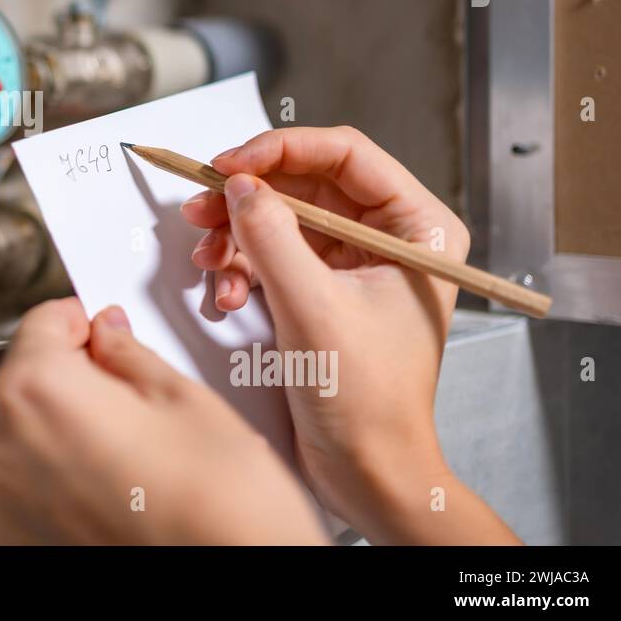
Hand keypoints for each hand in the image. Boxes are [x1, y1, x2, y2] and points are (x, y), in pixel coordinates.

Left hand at [0, 298, 327, 544]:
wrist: (237, 592)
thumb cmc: (218, 508)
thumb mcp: (183, 398)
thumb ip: (128, 351)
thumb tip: (108, 333)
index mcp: (38, 392)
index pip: (42, 320)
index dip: (82, 318)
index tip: (104, 327)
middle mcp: (2, 446)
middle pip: (30, 379)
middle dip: (76, 376)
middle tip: (134, 395)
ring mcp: (4, 499)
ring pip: (29, 433)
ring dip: (68, 428)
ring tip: (134, 452)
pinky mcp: (14, 538)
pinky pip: (30, 484)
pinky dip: (63, 477)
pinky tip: (119, 487)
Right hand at [181, 126, 517, 543]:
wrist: (366, 471)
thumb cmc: (369, 403)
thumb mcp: (313, 307)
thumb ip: (271, 236)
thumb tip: (238, 184)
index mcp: (419, 228)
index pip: (346, 154)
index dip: (281, 150)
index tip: (231, 164)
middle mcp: (389, 236)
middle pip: (305, 182)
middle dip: (247, 196)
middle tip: (202, 206)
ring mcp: (353, 262)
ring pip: (280, 215)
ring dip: (236, 234)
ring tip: (208, 257)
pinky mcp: (322, 287)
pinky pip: (271, 251)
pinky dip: (241, 266)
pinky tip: (227, 292)